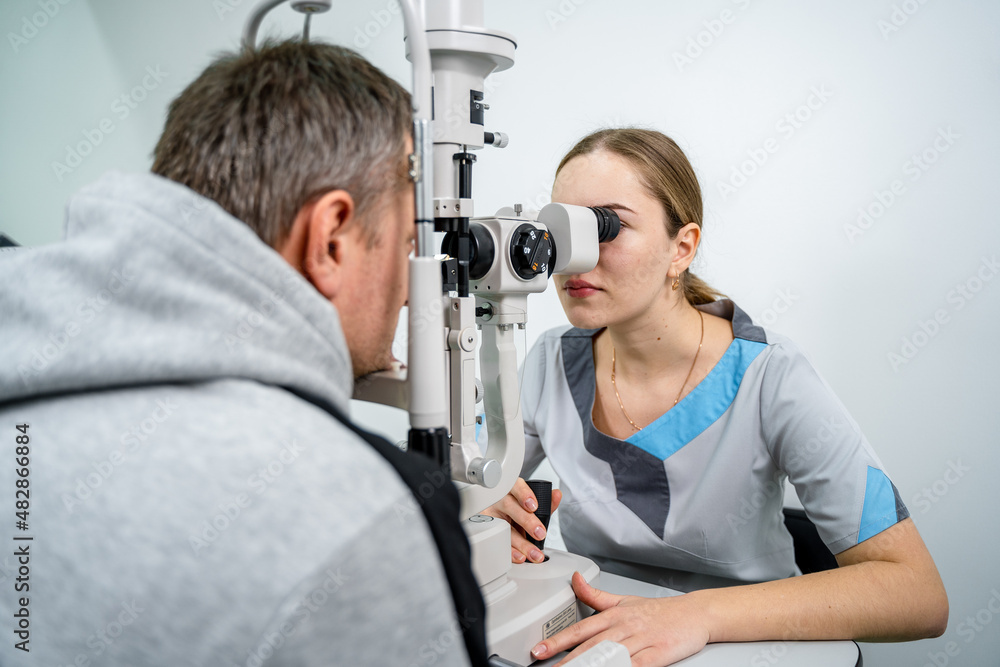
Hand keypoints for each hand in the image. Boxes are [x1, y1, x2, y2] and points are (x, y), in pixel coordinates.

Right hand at [479, 477, 561, 562]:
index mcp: (511, 489)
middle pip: (509, 507)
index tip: (533, 506)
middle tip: (540, 533)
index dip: (524, 495)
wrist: (501, 516)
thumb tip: (557, 495)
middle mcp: (498, 500)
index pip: (515, 486)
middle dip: (526, 521)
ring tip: (534, 552)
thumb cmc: (516, 508)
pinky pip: (497, 541)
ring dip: (520, 543)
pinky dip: (510, 551)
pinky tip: (520, 556)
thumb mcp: (531, 505)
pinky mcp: (487, 530)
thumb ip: (546, 502)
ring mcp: (490, 514)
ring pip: (502, 527)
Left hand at [531, 572, 710, 666]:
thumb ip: (596, 595)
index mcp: (615, 615)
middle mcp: (625, 627)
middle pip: (592, 645)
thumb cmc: (659, 611)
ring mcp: (642, 640)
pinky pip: (638, 664)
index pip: (581, 629)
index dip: (559, 640)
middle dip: (568, 658)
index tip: (540, 649)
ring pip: (611, 655)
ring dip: (592, 665)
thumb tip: (575, 579)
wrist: (695, 613)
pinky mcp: (659, 654)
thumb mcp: (624, 600)